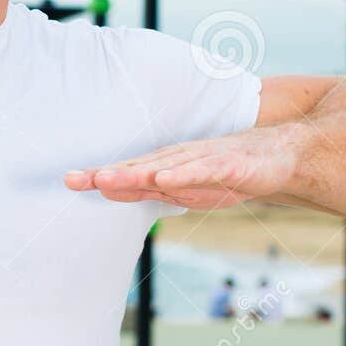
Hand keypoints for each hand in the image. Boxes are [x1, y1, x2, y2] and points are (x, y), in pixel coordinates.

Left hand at [64, 126, 298, 210]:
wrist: (277, 155)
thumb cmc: (226, 171)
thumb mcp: (184, 188)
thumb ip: (149, 190)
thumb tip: (109, 191)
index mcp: (166, 166)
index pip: (127, 173)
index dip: (98, 177)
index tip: (68, 181)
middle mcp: (179, 160)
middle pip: (137, 168)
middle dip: (106, 175)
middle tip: (74, 180)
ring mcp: (202, 161)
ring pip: (163, 168)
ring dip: (134, 174)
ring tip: (106, 180)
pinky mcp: (227, 165)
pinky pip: (201, 171)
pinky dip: (180, 174)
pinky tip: (162, 178)